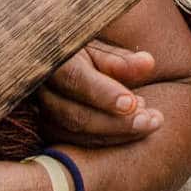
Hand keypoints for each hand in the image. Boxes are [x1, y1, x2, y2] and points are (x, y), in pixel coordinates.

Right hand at [39, 39, 164, 145]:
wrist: (52, 58)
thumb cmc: (81, 48)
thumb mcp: (99, 48)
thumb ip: (120, 59)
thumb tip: (148, 63)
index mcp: (53, 58)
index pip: (75, 79)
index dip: (105, 94)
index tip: (133, 104)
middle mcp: (40, 87)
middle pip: (75, 114)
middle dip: (116, 122)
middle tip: (151, 121)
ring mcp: (40, 110)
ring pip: (75, 132)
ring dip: (115, 134)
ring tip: (148, 123)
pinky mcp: (46, 127)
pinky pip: (74, 142)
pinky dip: (105, 140)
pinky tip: (131, 132)